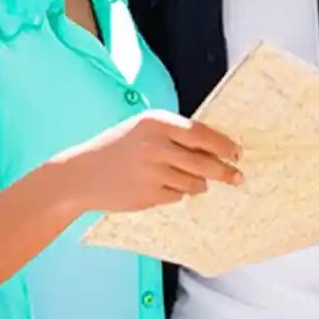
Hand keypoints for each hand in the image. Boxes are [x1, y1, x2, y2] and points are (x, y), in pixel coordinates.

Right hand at [54, 109, 243, 212]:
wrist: (81, 174)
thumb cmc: (116, 148)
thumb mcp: (143, 129)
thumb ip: (175, 134)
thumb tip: (215, 148)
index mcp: (156, 122)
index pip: (202, 134)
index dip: (223, 145)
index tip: (237, 153)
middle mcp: (156, 146)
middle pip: (205, 162)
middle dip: (225, 171)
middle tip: (237, 176)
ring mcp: (152, 173)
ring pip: (194, 183)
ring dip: (197, 183)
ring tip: (179, 177)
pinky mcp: (149, 196)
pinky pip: (177, 196)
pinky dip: (175, 193)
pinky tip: (157, 185)